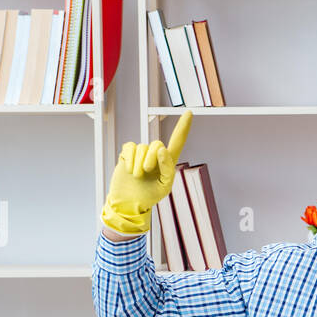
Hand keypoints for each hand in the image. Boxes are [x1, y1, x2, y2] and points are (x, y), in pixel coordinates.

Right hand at [100, 111, 192, 234]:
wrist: (129, 203)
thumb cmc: (149, 195)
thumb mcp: (165, 186)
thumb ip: (167, 168)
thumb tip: (161, 149)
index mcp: (168, 161)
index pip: (177, 141)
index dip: (183, 126)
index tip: (189, 113)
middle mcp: (155, 154)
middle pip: (157, 144)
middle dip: (151, 159)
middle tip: (146, 172)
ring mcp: (141, 153)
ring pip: (142, 147)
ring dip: (139, 164)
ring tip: (137, 176)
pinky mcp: (127, 154)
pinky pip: (130, 148)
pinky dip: (129, 160)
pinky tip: (129, 170)